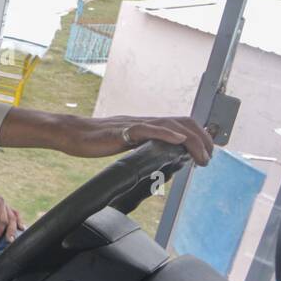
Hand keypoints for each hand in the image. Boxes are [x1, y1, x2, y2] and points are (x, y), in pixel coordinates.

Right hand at [70, 115, 213, 164]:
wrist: (72, 134)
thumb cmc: (94, 140)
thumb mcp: (125, 144)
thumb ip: (142, 146)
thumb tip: (158, 155)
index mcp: (147, 125)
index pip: (181, 124)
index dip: (200, 136)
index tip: (207, 153)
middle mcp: (145, 121)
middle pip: (184, 122)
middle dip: (203, 140)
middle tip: (208, 159)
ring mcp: (135, 124)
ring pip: (171, 125)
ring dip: (192, 141)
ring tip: (201, 157)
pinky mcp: (123, 131)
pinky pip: (148, 129)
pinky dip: (167, 133)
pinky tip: (178, 140)